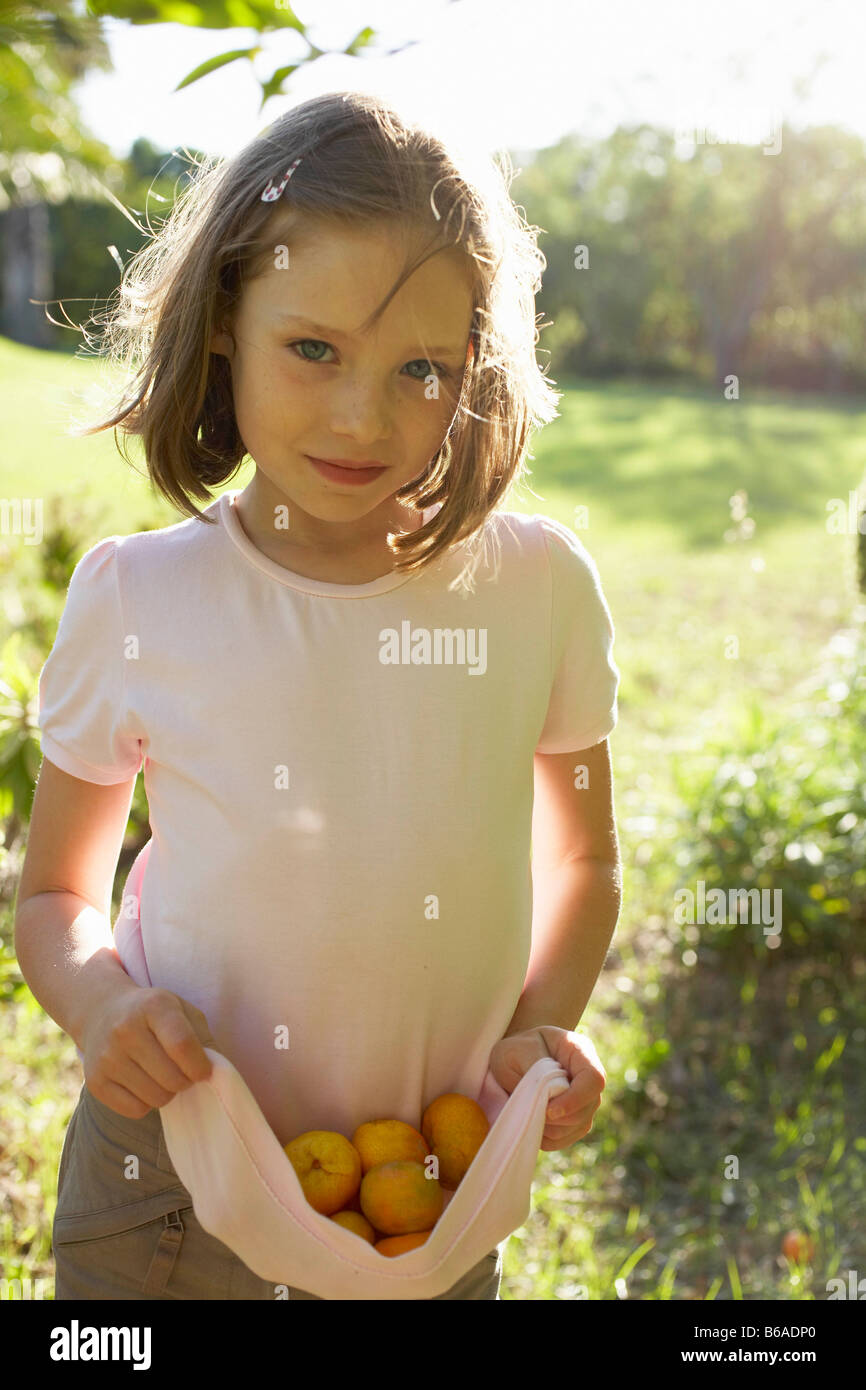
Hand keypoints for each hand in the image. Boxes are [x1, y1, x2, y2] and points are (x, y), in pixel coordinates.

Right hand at [81, 984, 215, 1119]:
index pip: (183, 1046)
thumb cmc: (154, 1014)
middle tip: (181, 1071)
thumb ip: (204, 1040)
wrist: (103, 1011)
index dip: (201, 1066)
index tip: (204, 1071)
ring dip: (167, 1092)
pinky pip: (135, 1111)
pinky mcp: (94, 1082)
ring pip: (155, 1098)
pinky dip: (146, 1103)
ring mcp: (106, 1057)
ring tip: (161, 1074)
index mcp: (154, 1006)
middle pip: (172, 1078)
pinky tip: (143, 1082)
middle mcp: (125, 1029)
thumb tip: (216, 1076)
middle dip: (185, 1081)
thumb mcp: (183, 1012)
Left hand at [487, 1025, 605, 1151]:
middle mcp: (587, 1077)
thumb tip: (549, 1099)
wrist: (512, 1057)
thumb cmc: (516, 1048)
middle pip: (588, 1107)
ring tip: (528, 1113)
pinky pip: (568, 1138)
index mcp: (579, 1052)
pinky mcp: (574, 1119)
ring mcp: (585, 1100)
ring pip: (580, 1126)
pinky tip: (532, 1124)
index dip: (575, 1099)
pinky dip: (549, 1138)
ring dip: (552, 1129)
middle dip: (559, 1118)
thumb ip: (536, 1071)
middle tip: (530, 1110)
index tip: (549, 1110)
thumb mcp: (518, 1050)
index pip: (593, 1079)